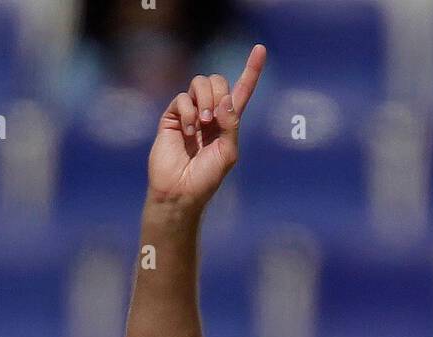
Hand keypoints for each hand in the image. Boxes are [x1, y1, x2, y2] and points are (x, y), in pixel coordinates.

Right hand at [148, 43, 265, 209]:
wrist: (180, 191)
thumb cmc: (206, 179)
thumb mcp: (228, 153)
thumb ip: (231, 125)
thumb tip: (224, 99)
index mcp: (228, 122)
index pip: (242, 90)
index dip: (251, 70)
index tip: (261, 49)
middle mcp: (210, 113)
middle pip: (218, 81)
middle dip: (219, 93)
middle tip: (213, 119)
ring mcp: (190, 113)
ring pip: (200, 82)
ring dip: (204, 100)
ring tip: (202, 124)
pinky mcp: (172, 116)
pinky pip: (182, 99)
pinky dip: (188, 113)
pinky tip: (188, 132)